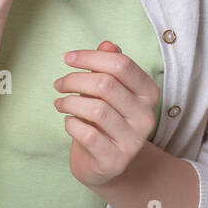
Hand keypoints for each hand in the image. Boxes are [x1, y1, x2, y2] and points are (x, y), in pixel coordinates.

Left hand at [55, 41, 159, 186]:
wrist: (104, 163)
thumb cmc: (104, 118)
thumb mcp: (107, 89)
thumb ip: (108, 65)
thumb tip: (106, 45)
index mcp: (148, 93)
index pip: (122, 64)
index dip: (90, 57)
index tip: (67, 58)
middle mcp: (146, 116)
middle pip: (105, 85)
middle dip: (74, 80)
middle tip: (58, 84)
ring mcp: (133, 141)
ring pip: (96, 110)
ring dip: (70, 103)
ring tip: (60, 103)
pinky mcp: (116, 161)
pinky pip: (88, 135)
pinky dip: (71, 124)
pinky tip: (68, 122)